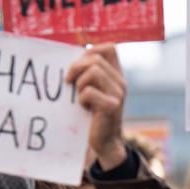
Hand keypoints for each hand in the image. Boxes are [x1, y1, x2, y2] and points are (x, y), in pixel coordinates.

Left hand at [67, 44, 127, 170]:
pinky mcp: (112, 106)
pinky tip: (84, 107)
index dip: (91, 51)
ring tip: (80, 96)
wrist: (103, 141)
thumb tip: (68, 56)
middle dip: (75, 68)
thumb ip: (87, 73)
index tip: (79, 66)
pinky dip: (81, 98)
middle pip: (95, 58)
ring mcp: (119, 94)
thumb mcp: (91, 89)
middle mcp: (121, 82)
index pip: (110, 48)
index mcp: (116, 75)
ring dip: (79, 83)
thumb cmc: (91, 114)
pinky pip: (89, 91)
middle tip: (69, 83)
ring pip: (93, 71)